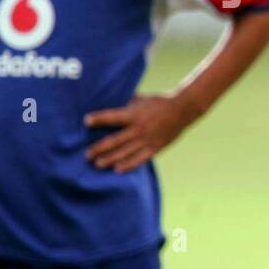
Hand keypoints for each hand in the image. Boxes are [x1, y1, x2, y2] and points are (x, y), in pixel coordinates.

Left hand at [84, 93, 201, 171]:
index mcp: (134, 114)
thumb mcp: (141, 99)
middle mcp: (139, 129)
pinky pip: (140, 159)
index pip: (112, 117)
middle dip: (99, 148)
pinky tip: (117, 169)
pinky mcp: (155, 147)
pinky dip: (128, 165)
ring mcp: (147, 140)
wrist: (183, 109)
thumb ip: (126, 103)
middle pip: (115, 140)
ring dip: (110, 159)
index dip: (99, 118)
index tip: (86, 121)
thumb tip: (109, 102)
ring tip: (97, 164)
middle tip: (86, 154)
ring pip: (125, 152)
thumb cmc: (159, 102)